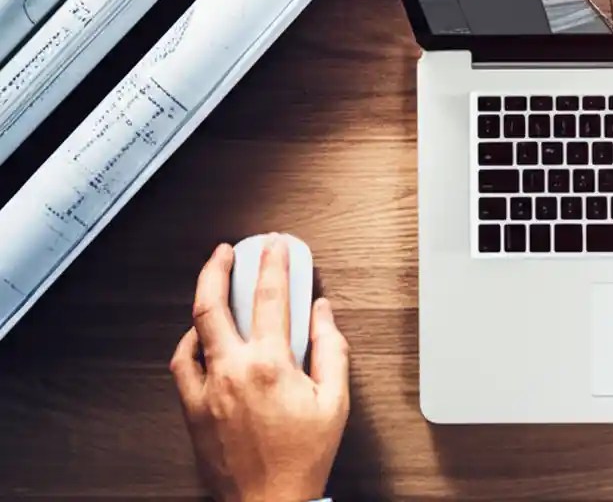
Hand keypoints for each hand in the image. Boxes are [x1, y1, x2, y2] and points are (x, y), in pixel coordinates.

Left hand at [170, 239, 349, 501]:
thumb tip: (323, 313)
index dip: (274, 265)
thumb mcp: (335, 401)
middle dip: (217, 269)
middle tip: (226, 252)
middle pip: (211, 305)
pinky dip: (190, 345)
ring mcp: (206, 390)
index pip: (271, 298)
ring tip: (212, 289)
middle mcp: (231, 371)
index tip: (276, 248)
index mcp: (269, 365)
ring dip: (201, 304)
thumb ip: (331, 349)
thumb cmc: (303, 458)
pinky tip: (200, 339)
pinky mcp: (193, 409)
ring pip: (192, 333)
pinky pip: (182, 366)